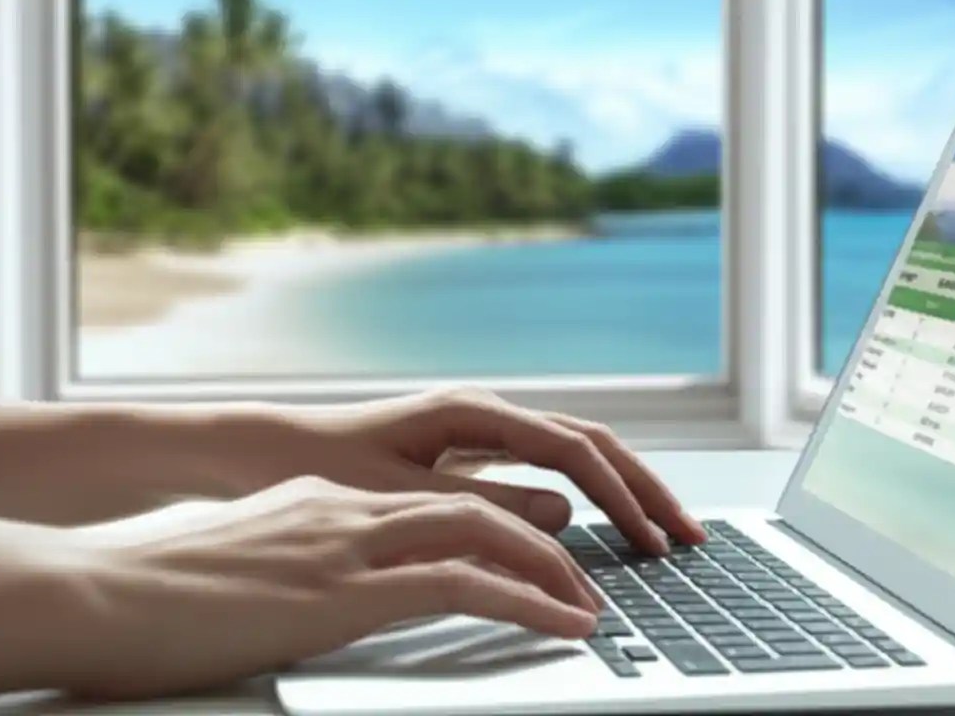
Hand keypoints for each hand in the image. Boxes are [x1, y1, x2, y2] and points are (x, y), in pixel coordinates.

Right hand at [64, 476, 602, 699]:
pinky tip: (565, 623)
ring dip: (550, 567)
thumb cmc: (163, 592)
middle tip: (586, 574)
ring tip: (589, 602)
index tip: (536, 554)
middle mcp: (351, 509)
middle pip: (476, 506)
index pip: (440, 502)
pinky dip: (527, 600)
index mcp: (331, 503)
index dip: (500, 525)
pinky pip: (464, 585)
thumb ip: (311, 562)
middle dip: (543, 536)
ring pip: (483, 533)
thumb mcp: (257, 565)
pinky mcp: (347, 589)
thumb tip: (341, 586)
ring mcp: (350, 543)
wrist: (101, 595)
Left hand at [222, 388, 706, 554]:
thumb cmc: (319, 466)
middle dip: (646, 488)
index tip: (655, 541)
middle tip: (689, 534)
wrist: (265, 449)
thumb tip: (565, 512)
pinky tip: (604, 523)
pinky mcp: (474, 451)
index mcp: (475, 412)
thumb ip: (485, 501)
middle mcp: (488, 412)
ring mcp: (484, 430)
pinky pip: (549, 468)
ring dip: (624, 490)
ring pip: (577, 453)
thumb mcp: (401, 494)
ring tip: (662, 530)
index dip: (623, 498)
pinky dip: (588, 494)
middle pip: (594, 443)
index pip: (576, 452)